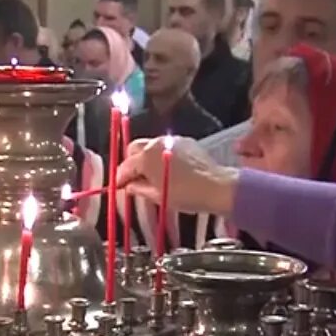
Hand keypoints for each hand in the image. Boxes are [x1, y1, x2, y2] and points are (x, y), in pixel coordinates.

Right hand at [116, 137, 239, 215]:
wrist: (215, 187)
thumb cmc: (185, 195)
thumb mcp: (158, 196)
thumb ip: (140, 188)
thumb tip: (130, 187)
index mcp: (146, 158)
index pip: (126, 166)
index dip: (120, 177)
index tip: (120, 186)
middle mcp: (156, 144)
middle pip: (134, 148)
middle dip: (131, 162)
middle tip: (134, 178)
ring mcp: (171, 140)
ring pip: (151, 145)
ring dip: (147, 157)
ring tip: (153, 174)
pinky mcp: (185, 141)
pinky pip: (166, 146)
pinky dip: (162, 154)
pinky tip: (169, 168)